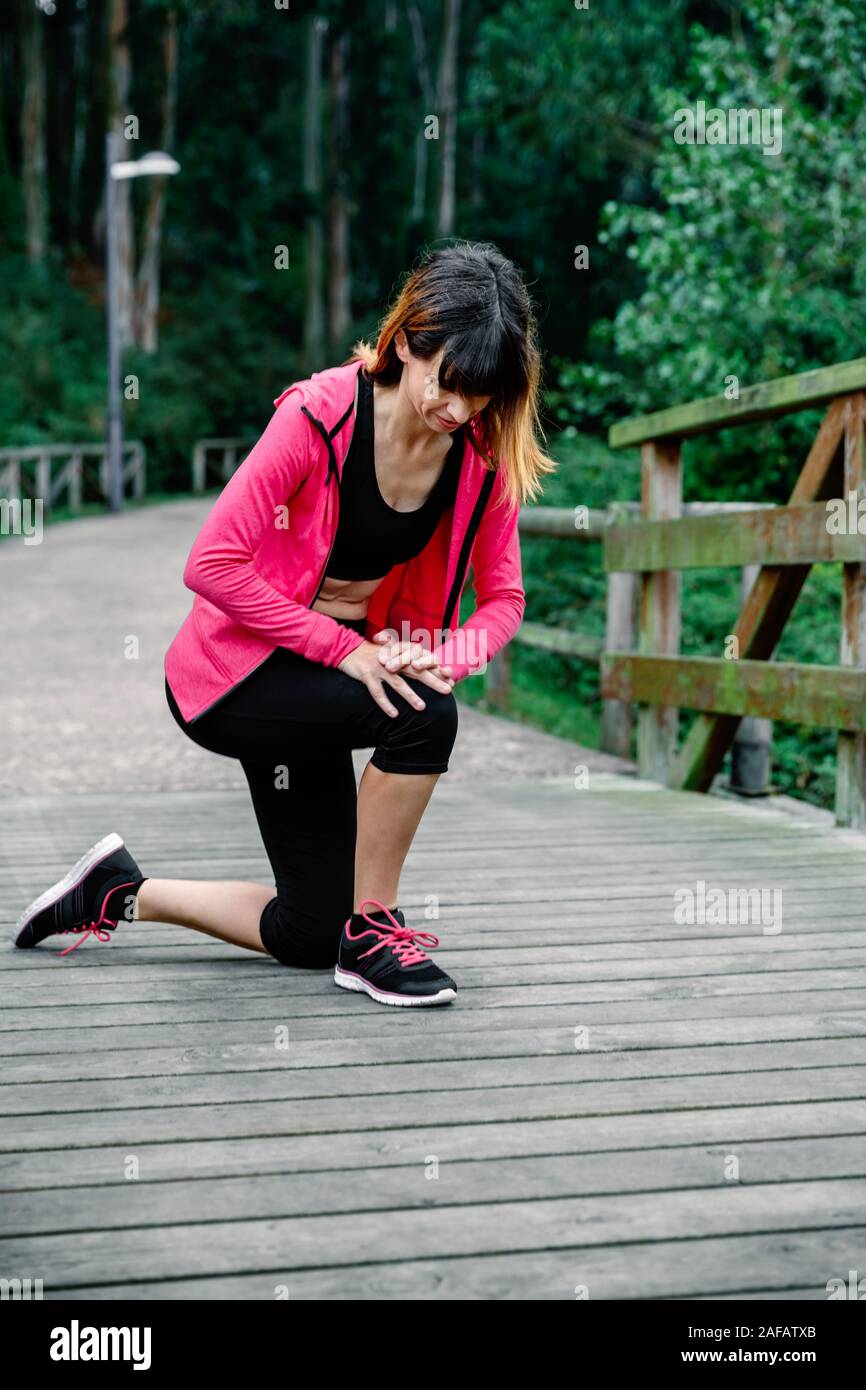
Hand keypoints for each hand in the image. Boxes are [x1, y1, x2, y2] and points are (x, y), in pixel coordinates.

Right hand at [337, 639, 452, 717]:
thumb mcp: (391, 655)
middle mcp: (393, 660)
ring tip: (422, 707)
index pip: (423, 663)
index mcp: (400, 654)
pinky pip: (378, 692)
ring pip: (398, 683)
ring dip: (411, 696)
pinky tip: (394, 715)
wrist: (346, 648)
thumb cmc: (372, 654)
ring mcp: (380, 667)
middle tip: (447, 691)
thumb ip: (406, 662)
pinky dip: (386, 704)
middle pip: (416, 671)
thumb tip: (425, 670)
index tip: (451, 682)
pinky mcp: (367, 675)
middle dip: (433, 681)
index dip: (437, 671)